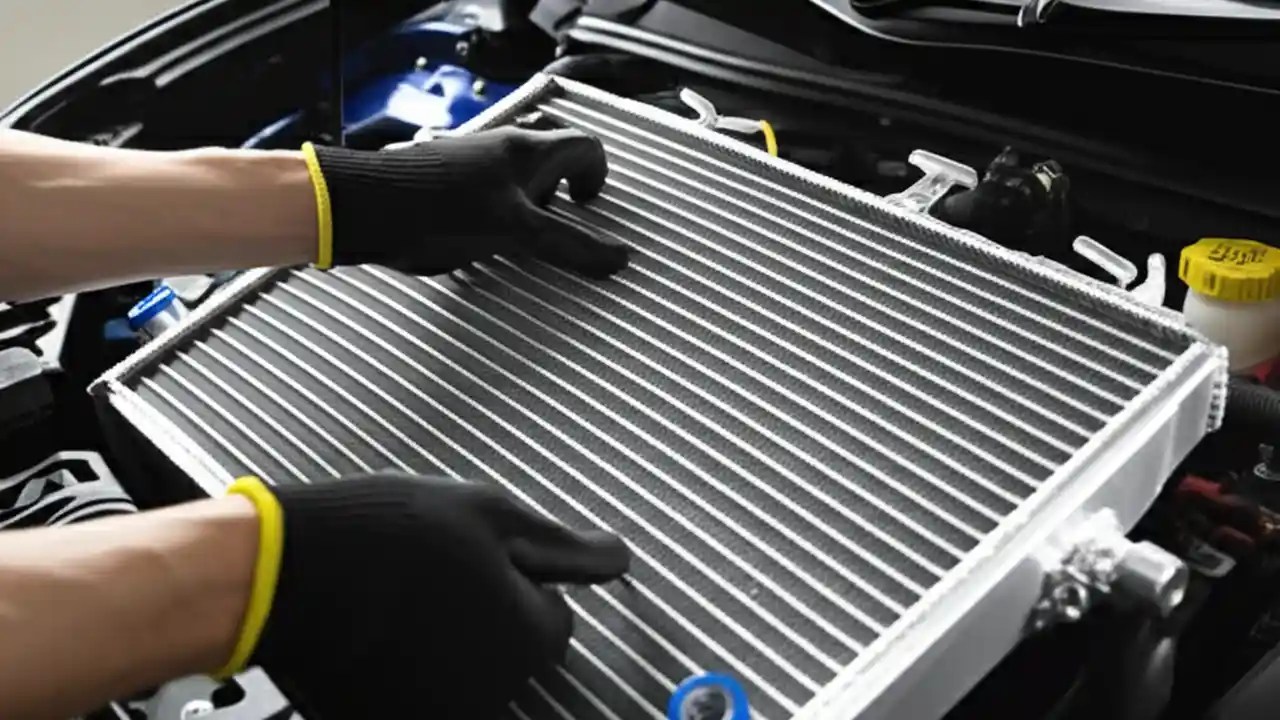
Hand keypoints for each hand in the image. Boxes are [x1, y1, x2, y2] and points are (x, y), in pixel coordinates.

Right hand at [235, 473, 630, 718]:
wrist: (282, 571)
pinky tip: (380, 634)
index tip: (482, 564)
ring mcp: (438, 713)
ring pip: (467, 678)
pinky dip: (407, 671)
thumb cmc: (385, 532)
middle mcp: (491, 691)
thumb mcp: (488, 514)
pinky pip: (419, 695)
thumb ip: (562, 546)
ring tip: (402, 603)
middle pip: (512, 657)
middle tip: (436, 580)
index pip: (554, 623)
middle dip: (487, 621)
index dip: (522, 586)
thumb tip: (618, 557)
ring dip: (448, 647)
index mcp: (526, 638)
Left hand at [305, 127, 628, 276]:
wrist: (370, 210)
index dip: (597, 176)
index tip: (589, 207)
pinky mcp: (450, 188)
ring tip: (522, 243)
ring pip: (520, 182)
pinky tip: (485, 247)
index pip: (585, 148)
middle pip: (553, 164)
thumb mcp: (517, 231)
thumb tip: (618, 259)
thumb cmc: (440, 208)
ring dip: (530, 211)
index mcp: (528, 151)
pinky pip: (489, 199)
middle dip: (562, 198)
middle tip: (559, 229)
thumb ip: (569, 246)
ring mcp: (474, 167)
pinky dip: (499, 221)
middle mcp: (503, 151)